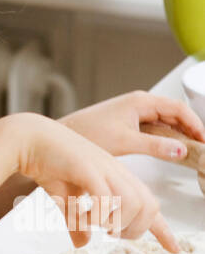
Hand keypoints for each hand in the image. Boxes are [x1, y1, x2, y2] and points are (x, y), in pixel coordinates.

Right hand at [11, 112, 179, 252]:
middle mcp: (116, 172)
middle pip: (149, 205)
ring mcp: (103, 168)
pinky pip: (105, 198)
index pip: (149, 204)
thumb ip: (77, 222)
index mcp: (117, 177)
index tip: (172, 248)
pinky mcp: (87, 168)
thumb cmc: (50, 165)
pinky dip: (98, 215)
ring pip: (133, 202)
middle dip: (136, 229)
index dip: (162, 229)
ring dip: (119, 222)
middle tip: (113, 234)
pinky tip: (84, 218)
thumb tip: (82, 243)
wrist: (30, 140)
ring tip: (99, 226)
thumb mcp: (67, 200)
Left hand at [59, 90, 204, 159]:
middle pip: (175, 114)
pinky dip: (167, 140)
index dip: (196, 124)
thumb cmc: (87, 132)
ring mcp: (134, 114)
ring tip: (193, 152)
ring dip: (180, 135)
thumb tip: (181, 150)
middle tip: (202, 148)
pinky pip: (156, 130)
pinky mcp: (128, 124)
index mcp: (141, 101)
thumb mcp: (125, 141)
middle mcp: (139, 104)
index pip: (178, 108)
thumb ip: (156, 146)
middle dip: (191, 129)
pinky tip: (172, 152)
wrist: (62, 135)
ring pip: (166, 123)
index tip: (204, 140)